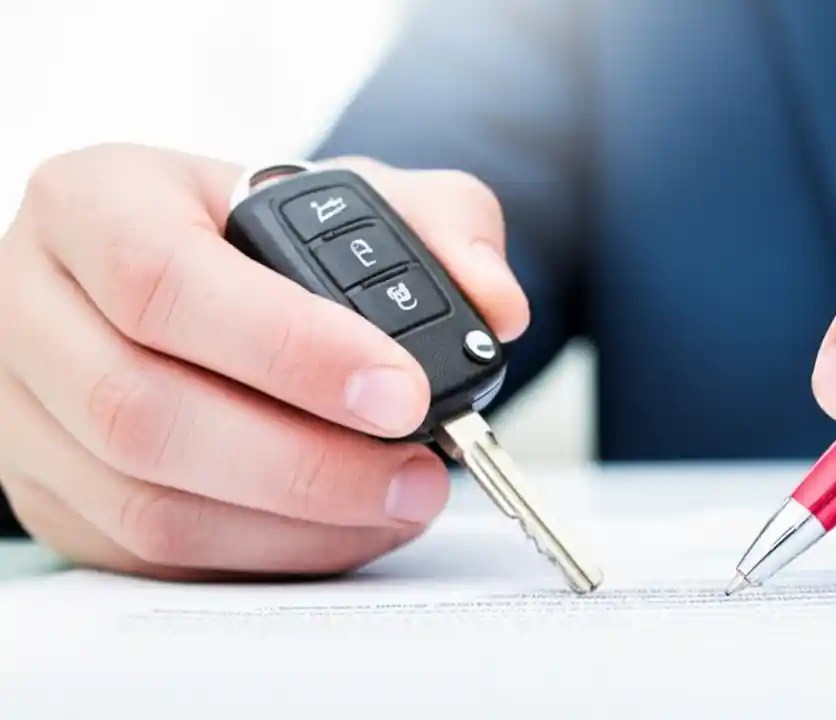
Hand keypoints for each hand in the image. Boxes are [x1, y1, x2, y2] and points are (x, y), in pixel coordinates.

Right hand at [0, 144, 527, 579]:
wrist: (197, 277)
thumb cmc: (266, 234)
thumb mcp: (357, 194)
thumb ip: (443, 224)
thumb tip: (499, 305)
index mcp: (93, 205)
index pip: (166, 281)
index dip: (288, 349)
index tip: (401, 392)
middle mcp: (35, 308)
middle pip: (142, 412)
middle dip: (304, 462)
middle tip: (420, 473)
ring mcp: (26, 414)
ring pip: (146, 502)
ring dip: (294, 523)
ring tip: (401, 503)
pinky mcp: (56, 494)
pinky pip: (154, 554)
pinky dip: (265, 554)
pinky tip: (345, 529)